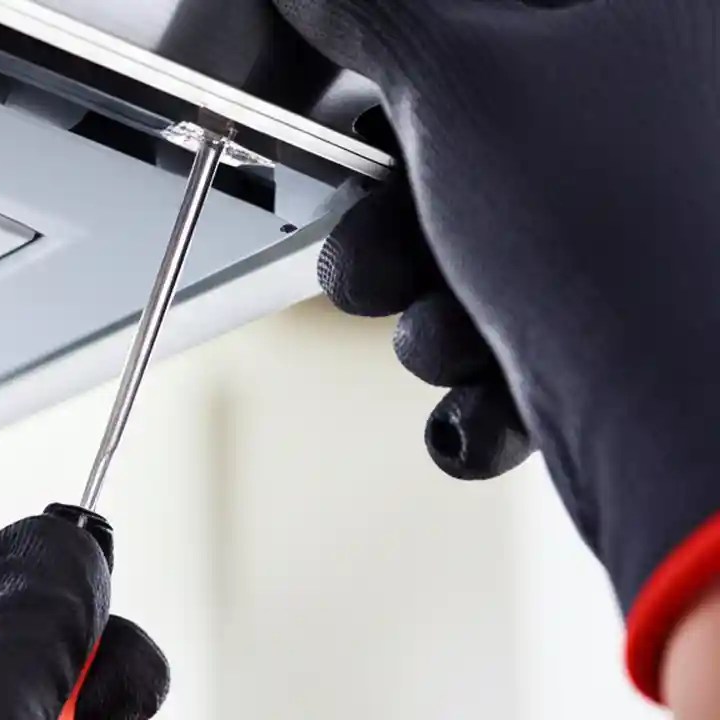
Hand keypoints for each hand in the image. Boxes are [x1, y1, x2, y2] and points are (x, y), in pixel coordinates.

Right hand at [277, 0, 719, 701]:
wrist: (702, 444)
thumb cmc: (615, 241)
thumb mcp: (460, 85)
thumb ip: (376, 20)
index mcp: (643, 26)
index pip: (481, 27)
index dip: (398, 76)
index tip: (359, 113)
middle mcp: (656, 122)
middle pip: (468, 152)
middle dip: (398, 232)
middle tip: (377, 255)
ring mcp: (648, 230)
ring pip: (485, 257)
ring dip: (436, 317)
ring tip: (458, 336)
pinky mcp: (634, 329)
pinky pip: (520, 337)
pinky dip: (485, 382)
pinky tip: (491, 401)